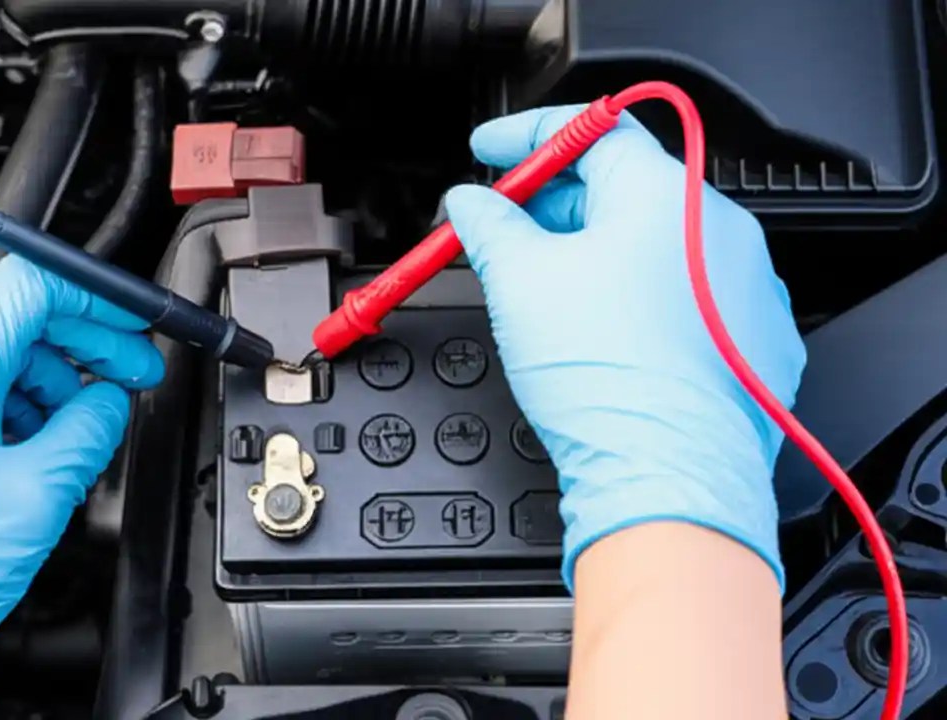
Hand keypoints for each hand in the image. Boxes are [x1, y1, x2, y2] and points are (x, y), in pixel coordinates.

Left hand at [0, 256, 163, 718]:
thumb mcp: (38, 496)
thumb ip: (89, 429)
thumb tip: (108, 401)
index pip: (30, 290)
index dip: (97, 302)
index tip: (133, 325)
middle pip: (8, 321)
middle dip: (77, 350)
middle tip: (125, 381)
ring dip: (39, 385)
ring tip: (66, 440)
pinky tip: (23, 451)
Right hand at [445, 106, 804, 589]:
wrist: (668, 478)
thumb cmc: (609, 381)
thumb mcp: (519, 283)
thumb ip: (489, 224)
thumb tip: (473, 204)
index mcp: (664, 195)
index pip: (590, 129)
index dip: (526, 135)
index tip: (490, 151)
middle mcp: (718, 228)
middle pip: (620, 186)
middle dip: (552, 202)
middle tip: (501, 229)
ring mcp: (745, 284)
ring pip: (653, 244)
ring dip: (594, 252)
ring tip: (544, 292)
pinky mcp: (752, 337)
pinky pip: (683, 296)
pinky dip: (637, 298)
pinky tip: (600, 331)